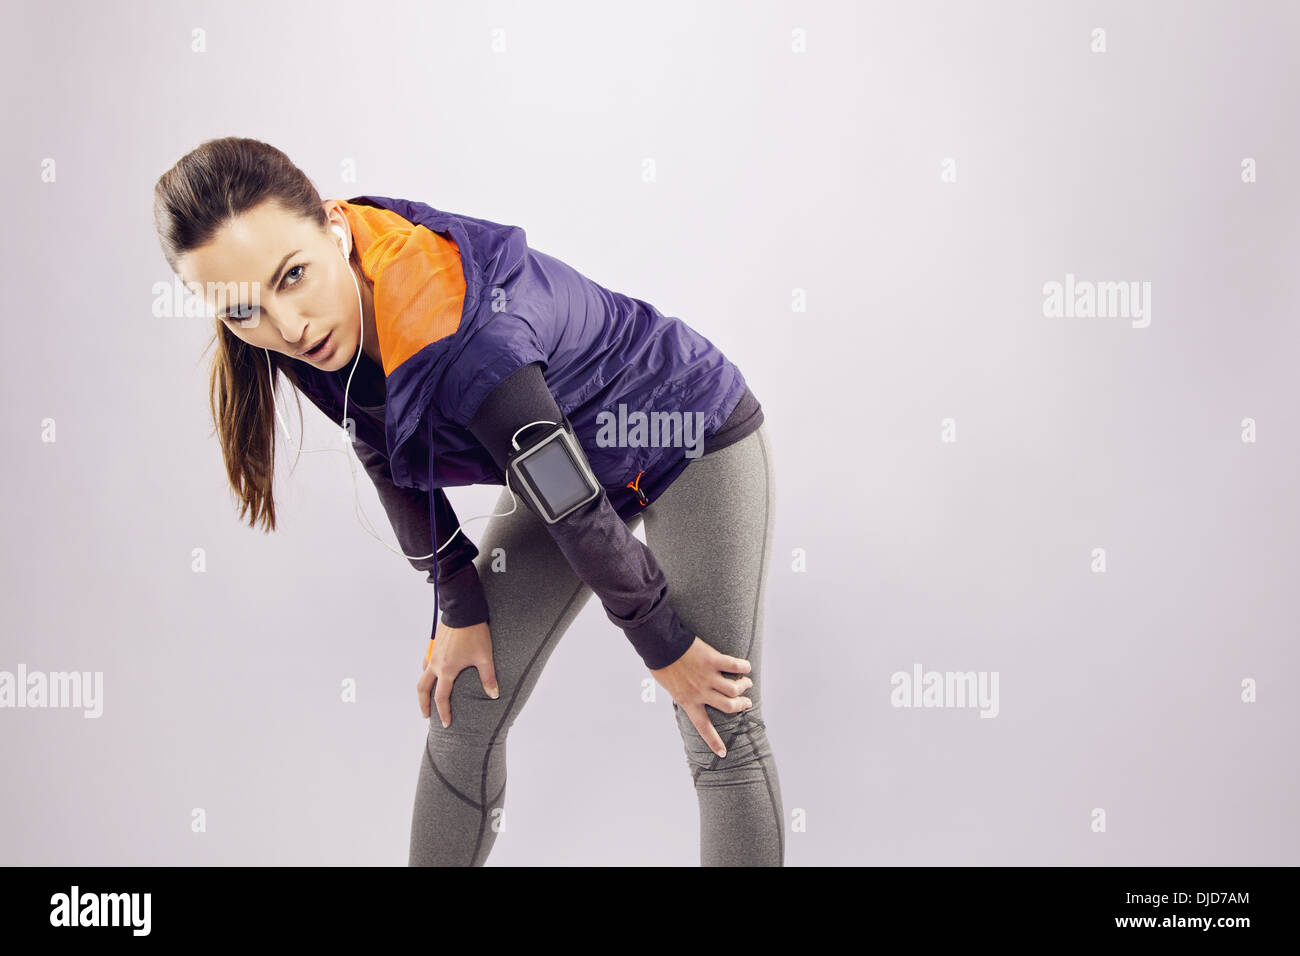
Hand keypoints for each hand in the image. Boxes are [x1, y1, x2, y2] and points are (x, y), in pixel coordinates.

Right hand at [417, 619, 499, 726]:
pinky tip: (433, 672)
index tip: (446, 723)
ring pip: (422, 674)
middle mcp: (435, 664)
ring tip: (428, 696)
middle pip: (422, 689)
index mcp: (446, 670)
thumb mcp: (485, 657)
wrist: (463, 611)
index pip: (441, 698)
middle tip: (426, 716)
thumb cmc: (475, 633)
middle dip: (423, 704)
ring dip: (423, 687)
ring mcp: (433, 653)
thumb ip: (488, 678)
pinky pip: (425, 662)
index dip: (443, 713)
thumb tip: (493, 695)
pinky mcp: (434, 644)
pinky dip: (426, 671)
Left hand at [650, 636, 752, 757]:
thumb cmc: (662, 664)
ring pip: (734, 689)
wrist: (660, 644)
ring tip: (746, 682)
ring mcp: (707, 677)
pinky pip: (734, 666)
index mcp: (688, 701)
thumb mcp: (670, 686)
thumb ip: (683, 693)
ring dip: (743, 686)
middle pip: (729, 706)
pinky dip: (744, 667)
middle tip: (746, 702)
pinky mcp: (713, 660)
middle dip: (741, 706)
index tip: (722, 753)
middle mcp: (700, 692)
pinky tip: (746, 667)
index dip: (714, 741)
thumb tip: (690, 695)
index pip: (703, 727)